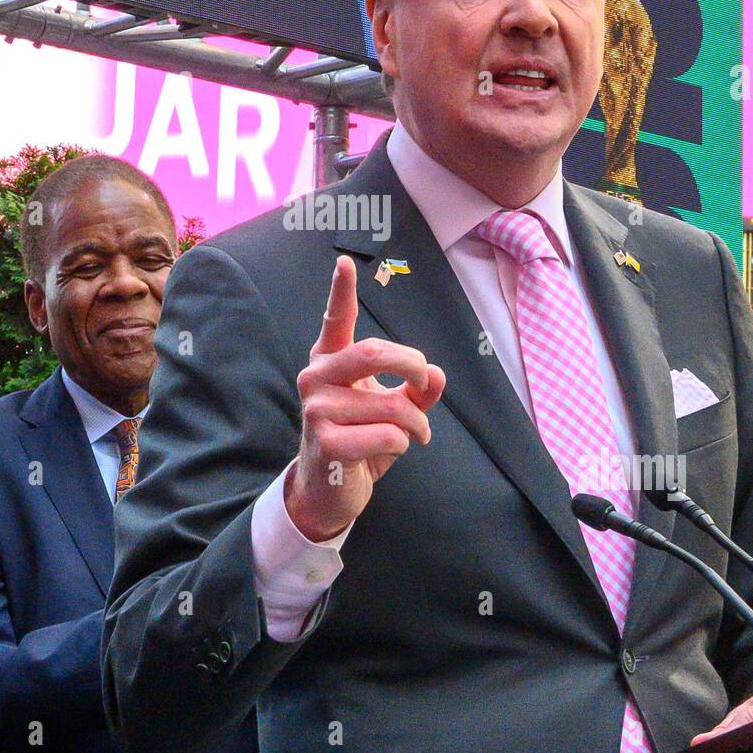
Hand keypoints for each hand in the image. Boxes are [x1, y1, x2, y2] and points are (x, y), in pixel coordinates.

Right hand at [285, 255, 445, 541]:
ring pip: (392, 404)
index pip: (335, 320)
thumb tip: (436, 375)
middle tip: (425, 383)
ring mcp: (317, 409)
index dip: (341, 291)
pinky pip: (388, 434)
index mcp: (330, 361)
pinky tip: (392, 450)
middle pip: (373, 351)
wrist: (329, 489)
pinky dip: (402, 444)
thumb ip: (415, 390)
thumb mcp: (392, 410)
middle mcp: (316, 378)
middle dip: (412, 365)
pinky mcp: (325, 441)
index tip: (346, 263)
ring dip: (417, 423)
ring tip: (415, 434)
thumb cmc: (361, 440)